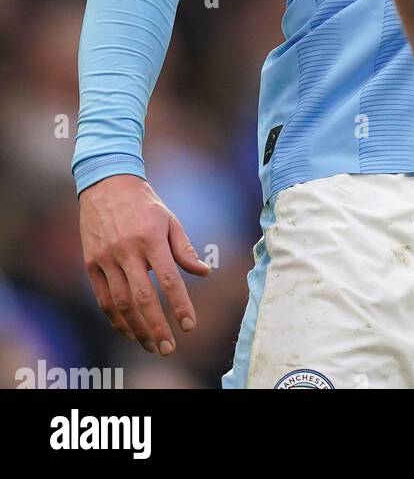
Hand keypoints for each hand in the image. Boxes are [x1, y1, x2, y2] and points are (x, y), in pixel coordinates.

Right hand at [80, 174, 211, 353]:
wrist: (106, 185)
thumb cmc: (145, 204)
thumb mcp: (170, 219)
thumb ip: (184, 249)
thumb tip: (205, 272)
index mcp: (151, 238)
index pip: (169, 278)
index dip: (180, 305)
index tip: (190, 325)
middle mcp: (127, 250)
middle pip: (142, 298)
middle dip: (156, 326)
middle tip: (169, 348)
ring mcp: (106, 259)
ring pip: (120, 303)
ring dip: (136, 329)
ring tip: (152, 345)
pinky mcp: (91, 264)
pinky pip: (103, 299)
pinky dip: (116, 319)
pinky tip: (129, 331)